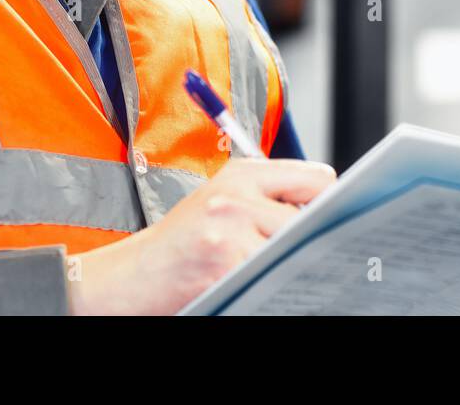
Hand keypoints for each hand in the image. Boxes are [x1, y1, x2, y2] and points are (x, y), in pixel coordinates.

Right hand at [66, 158, 335, 314]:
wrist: (130, 277)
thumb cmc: (179, 244)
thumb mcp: (219, 202)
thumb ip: (267, 197)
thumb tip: (328, 208)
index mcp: (241, 173)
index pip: (317, 179)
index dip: (328, 204)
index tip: (329, 222)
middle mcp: (237, 194)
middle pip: (313, 217)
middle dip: (312, 240)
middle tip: (308, 255)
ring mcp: (231, 229)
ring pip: (296, 249)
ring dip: (292, 265)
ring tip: (274, 271)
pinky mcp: (226, 262)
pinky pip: (272, 276)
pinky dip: (272, 285)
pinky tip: (259, 285)